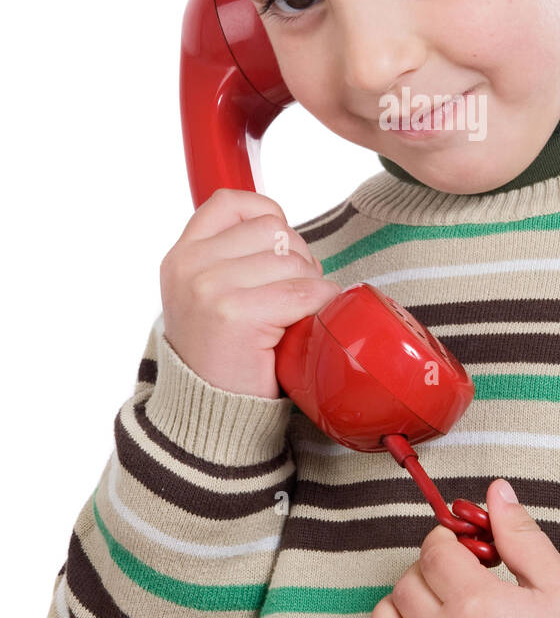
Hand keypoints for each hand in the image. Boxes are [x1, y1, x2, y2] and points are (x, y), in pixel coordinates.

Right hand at [159, 188, 340, 398]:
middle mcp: (190, 266)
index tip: (281, 245)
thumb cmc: (222, 355)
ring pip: (294, 261)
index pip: (231, 202)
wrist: (208, 414)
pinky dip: (320, 307)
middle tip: (291, 296)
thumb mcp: (206, 294)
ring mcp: (210, 288)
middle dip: (298, 259)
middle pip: (275, 230)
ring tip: (292, 317)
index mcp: (182, 256)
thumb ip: (230, 257)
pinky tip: (305, 326)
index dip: (268, 215)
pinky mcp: (236, 314)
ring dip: (310, 287)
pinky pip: (305, 293)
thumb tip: (283, 231)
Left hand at [347, 479, 559, 617]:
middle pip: (406, 586)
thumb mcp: (559, 583)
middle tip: (447, 578)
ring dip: (394, 609)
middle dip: (423, 572)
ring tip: (421, 609)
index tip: (455, 548)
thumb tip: (496, 492)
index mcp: (478, 603)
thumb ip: (520, 534)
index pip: (434, 553)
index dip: (443, 542)